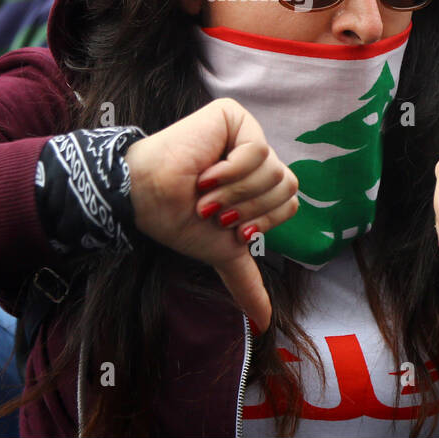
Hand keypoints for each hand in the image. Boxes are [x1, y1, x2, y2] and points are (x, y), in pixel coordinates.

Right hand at [124, 99, 298, 332]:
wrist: (149, 201)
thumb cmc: (178, 219)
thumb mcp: (220, 251)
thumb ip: (244, 279)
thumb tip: (264, 322)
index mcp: (258, 182)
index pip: (289, 203)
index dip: (261, 222)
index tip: (227, 226)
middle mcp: (256, 154)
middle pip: (287, 186)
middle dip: (248, 209)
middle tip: (214, 210)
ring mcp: (245, 133)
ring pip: (274, 171)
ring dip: (235, 193)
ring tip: (205, 192)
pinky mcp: (232, 116)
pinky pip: (257, 150)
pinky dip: (230, 171)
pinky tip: (205, 172)